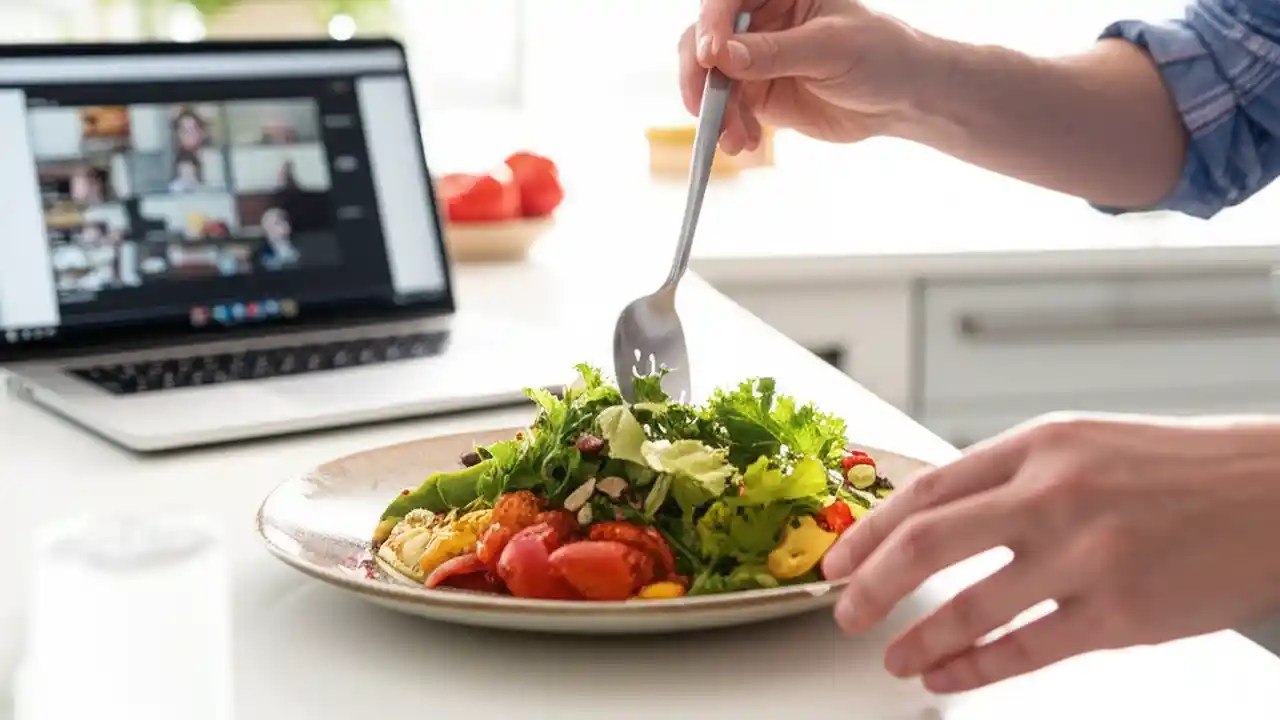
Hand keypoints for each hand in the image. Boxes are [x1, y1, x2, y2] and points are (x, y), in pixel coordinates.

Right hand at [678, 0, 928, 151]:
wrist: (901, 97)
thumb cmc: (880, 54)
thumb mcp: (831, 48)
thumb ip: (776, 52)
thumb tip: (722, 56)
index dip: (710, 24)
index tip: (710, 56)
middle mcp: (760, 19)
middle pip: (706, 39)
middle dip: (701, 76)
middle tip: (703, 107)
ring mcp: (755, 58)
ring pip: (712, 80)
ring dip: (716, 112)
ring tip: (733, 139)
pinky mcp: (759, 93)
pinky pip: (728, 109)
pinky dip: (730, 128)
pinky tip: (746, 143)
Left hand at [821, 414, 1279, 692]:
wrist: (1271, 495)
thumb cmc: (1171, 471)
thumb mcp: (1078, 447)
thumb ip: (1006, 479)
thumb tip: (929, 521)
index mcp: (1036, 447)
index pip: (926, 491)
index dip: (869, 532)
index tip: (837, 562)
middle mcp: (1053, 495)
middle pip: (928, 543)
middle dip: (872, 586)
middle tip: (844, 614)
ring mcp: (1087, 555)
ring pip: (971, 607)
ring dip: (919, 640)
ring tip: (893, 659)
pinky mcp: (1121, 613)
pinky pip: (1026, 650)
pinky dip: (974, 669)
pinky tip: (946, 677)